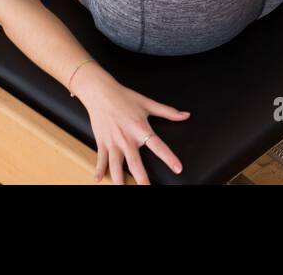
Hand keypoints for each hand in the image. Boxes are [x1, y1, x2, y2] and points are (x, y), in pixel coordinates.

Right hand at [71, 65, 189, 184]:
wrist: (101, 93)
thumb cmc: (125, 97)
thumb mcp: (148, 104)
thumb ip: (168, 112)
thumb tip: (185, 115)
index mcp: (140, 128)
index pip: (158, 146)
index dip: (169, 158)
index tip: (177, 168)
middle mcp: (127, 138)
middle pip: (135, 163)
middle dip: (141, 179)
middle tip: (147, 189)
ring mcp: (113, 142)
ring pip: (116, 166)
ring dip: (119, 180)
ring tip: (123, 189)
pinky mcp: (102, 143)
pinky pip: (101, 160)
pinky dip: (99, 170)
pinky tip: (98, 180)